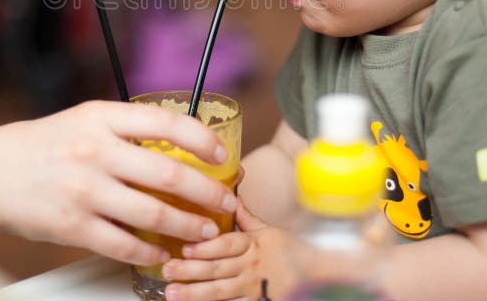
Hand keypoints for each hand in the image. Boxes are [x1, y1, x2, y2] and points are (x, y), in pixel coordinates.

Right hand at [0, 100, 236, 264]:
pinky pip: (124, 244)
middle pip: (169, 173)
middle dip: (207, 192)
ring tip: (204, 231)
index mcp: (101, 118)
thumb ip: (123, 130)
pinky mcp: (72, 226)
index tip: (221, 155)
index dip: (203, 139)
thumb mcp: (82, 120)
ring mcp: (84, 190)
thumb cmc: (39, 145)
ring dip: (188, 226)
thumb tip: (174, 144)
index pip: (166, 123)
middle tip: (225, 202)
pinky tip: (161, 252)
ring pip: (153, 213)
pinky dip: (149, 251)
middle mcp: (95, 151)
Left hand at [162, 199, 310, 300]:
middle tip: (168, 269)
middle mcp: (252, 266)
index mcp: (254, 244)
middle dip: (191, 270)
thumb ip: (246, 217)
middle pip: (219, 268)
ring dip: (195, 293)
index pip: (228, 244)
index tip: (186, 247)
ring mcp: (254, 287)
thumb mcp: (269, 230)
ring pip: (221, 291)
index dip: (206, 247)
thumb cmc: (291, 251)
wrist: (318, 275)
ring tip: (172, 293)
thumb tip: (230, 195)